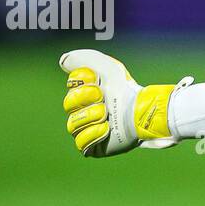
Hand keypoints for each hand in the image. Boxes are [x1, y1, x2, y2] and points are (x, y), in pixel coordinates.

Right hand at [60, 49, 190, 156]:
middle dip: (86, 99)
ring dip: (90, 116)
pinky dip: (92, 134)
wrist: (142, 111)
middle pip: (68, 104)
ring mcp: (87, 129)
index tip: (99, 82)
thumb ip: (84, 59)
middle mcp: (83, 110)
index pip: (71, 85)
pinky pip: (80, 143)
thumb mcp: (108, 67)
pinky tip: (107, 129)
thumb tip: (62, 61)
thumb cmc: (126, 89)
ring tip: (106, 115)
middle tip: (104, 100)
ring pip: (72, 125)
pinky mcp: (94, 146)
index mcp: (84, 91)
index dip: (83, 83)